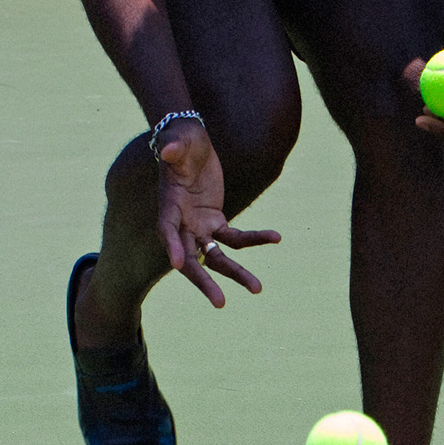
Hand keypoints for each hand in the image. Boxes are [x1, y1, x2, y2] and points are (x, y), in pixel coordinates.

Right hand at [153, 120, 280, 306]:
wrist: (191, 143)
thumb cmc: (180, 141)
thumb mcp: (177, 141)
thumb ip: (173, 147)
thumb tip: (168, 150)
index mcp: (168, 207)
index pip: (167, 230)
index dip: (171, 247)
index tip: (178, 264)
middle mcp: (181, 224)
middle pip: (191, 258)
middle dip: (205, 282)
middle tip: (221, 303)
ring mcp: (199, 227)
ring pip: (217, 256)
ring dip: (237, 272)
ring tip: (257, 289)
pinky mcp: (216, 222)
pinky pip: (237, 237)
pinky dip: (256, 238)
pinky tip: (276, 237)